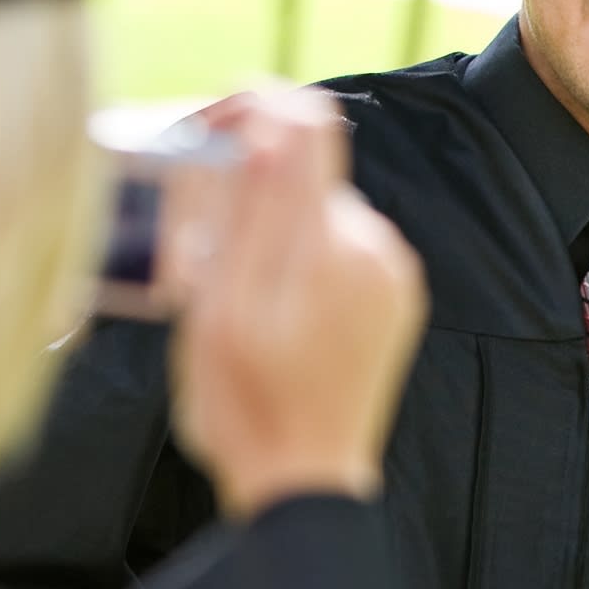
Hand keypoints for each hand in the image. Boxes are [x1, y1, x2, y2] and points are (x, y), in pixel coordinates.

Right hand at [166, 87, 426, 513]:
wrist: (305, 484)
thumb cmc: (246, 407)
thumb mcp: (219, 312)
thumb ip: (247, 215)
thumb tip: (272, 130)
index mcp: (326, 246)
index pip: (306, 123)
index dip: (254, 104)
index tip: (207, 121)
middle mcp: (373, 248)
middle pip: (307, 167)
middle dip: (247, 180)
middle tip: (192, 230)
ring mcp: (392, 274)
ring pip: (319, 208)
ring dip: (270, 223)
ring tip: (227, 284)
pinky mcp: (396, 296)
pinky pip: (341, 245)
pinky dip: (298, 254)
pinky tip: (269, 305)